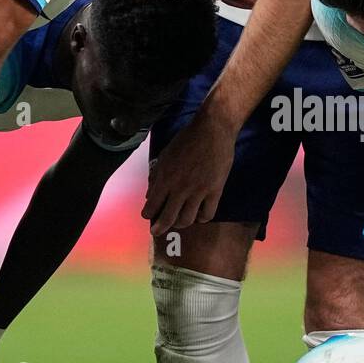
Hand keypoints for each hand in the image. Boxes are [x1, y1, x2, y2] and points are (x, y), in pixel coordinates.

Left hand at [143, 112, 236, 232]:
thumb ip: (156, 175)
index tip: (148, 216)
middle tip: (156, 232)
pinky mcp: (215, 190)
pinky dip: (201, 219)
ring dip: (180, 223)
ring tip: (179, 222)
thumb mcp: (165, 155)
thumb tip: (150, 194)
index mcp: (166, 178)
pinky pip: (207, 214)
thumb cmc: (186, 140)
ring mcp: (199, 191)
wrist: (213, 130)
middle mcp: (180, 188)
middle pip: (167, 218)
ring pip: (187, 220)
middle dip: (159, 228)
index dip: (148, 214)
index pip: (152, 205)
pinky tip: (199, 216)